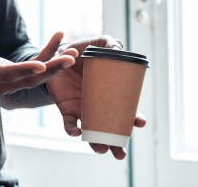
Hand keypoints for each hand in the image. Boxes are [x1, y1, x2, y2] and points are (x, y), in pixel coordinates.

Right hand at [0, 13, 77, 102]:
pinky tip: (60, 39)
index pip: (5, 74)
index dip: (23, 71)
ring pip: (37, 77)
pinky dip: (49, 54)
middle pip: (29, 79)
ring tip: (73, 53)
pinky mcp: (17, 75)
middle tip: (69, 60)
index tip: (41, 66)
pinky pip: (37, 66)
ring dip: (56, 66)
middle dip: (50, 70)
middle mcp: (0, 82)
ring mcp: (11, 81)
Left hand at [45, 35, 147, 158]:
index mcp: (112, 94)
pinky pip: (69, 124)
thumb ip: (111, 44)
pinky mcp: (67, 109)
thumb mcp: (98, 44)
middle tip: (120, 153)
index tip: (139, 122)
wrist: (58, 54)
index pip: (128, 111)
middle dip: (118, 144)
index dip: (135, 119)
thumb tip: (118, 50)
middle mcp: (100, 106)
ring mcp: (84, 110)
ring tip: (100, 150)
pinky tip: (76, 132)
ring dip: (97, 144)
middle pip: (112, 130)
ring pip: (92, 133)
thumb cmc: (84, 50)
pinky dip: (72, 130)